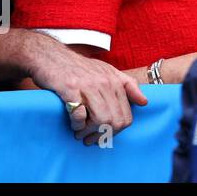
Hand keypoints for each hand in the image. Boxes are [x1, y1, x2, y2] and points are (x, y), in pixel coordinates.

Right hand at [25, 35, 147, 145]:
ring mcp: (88, 86)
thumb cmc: (80, 68)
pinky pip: (79, 114)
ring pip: (101, 119)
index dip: (116, 131)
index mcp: (116, 82)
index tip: (105, 134)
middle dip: (103, 135)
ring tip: (80, 133)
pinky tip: (73, 124)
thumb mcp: (108, 71)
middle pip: (115, 121)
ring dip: (89, 132)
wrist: (51, 56)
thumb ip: (128, 86)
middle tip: (91, 138)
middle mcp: (105, 83)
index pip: (126, 116)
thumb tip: (145, 102)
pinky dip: (76, 125)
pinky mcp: (70, 89)